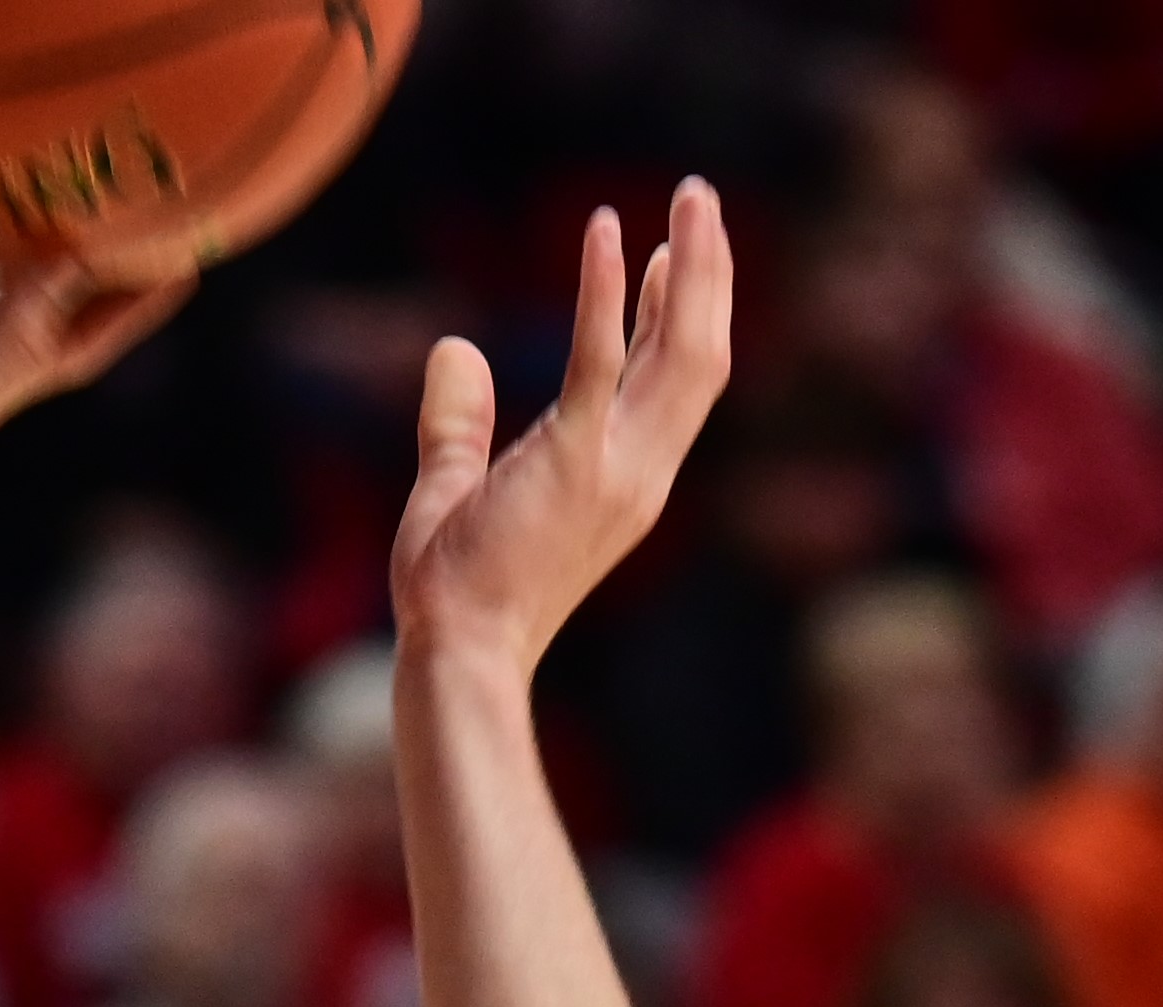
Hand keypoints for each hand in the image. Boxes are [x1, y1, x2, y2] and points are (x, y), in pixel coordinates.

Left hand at [389, 182, 733, 676]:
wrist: (457, 654)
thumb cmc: (457, 591)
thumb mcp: (455, 489)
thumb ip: (457, 420)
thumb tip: (453, 348)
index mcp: (625, 482)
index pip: (670, 384)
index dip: (677, 314)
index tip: (673, 253)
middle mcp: (640, 473)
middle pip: (699, 358)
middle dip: (709, 273)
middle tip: (701, 197)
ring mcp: (617, 470)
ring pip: (681, 354)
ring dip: (693, 269)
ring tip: (692, 197)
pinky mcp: (575, 463)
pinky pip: (600, 364)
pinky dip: (607, 294)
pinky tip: (607, 233)